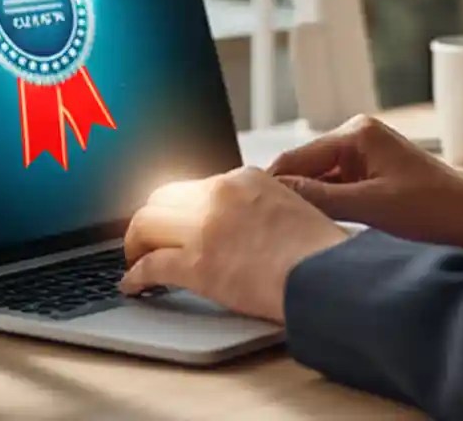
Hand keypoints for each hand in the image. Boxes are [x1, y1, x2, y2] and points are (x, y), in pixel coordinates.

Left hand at [120, 167, 347, 322]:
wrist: (328, 274)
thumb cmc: (323, 253)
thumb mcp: (295, 210)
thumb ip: (264, 209)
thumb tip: (247, 229)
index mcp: (247, 177)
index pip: (196, 185)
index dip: (181, 207)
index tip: (176, 221)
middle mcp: (220, 194)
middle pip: (162, 197)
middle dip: (150, 219)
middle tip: (145, 238)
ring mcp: (205, 227)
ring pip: (146, 225)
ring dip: (134, 243)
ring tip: (134, 260)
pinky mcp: (197, 264)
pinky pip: (150, 265)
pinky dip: (136, 276)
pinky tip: (134, 285)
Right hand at [270, 115, 462, 257]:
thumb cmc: (433, 211)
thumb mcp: (370, 208)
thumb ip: (320, 199)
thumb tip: (274, 195)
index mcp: (356, 134)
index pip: (295, 158)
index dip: (269, 186)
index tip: (244, 211)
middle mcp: (356, 135)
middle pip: (302, 167)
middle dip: (284, 195)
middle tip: (257, 226)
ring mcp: (363, 154)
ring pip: (316, 180)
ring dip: (304, 203)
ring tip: (280, 231)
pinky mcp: (369, 172)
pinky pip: (333, 187)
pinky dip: (322, 206)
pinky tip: (310, 228)